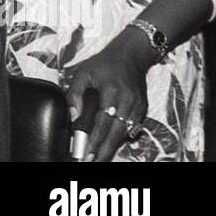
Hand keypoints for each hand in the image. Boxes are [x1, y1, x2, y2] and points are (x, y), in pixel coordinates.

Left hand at [64, 31, 151, 161]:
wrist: (133, 54)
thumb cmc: (106, 63)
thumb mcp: (84, 73)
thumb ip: (75, 93)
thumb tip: (73, 115)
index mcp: (112, 91)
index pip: (103, 122)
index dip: (95, 140)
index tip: (86, 153)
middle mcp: (128, 99)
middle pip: (117, 131)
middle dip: (106, 150)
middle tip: (94, 161)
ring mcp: (137, 104)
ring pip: (127, 131)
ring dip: (114, 146)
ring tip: (102, 158)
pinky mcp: (143, 106)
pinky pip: (133, 125)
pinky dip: (124, 137)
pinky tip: (114, 144)